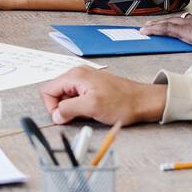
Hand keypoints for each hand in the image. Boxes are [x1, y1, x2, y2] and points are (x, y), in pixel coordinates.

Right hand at [39, 67, 166, 125]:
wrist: (143, 101)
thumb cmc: (123, 102)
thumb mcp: (92, 107)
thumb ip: (68, 109)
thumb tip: (56, 115)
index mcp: (75, 76)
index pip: (47, 90)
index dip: (52, 107)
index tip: (64, 116)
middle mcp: (78, 74)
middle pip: (56, 93)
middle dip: (63, 108)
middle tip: (79, 115)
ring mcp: (85, 80)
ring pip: (66, 97)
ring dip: (73, 108)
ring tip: (88, 112)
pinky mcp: (92, 87)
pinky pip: (77, 98)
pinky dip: (81, 107)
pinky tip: (93, 110)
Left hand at [139, 13, 191, 55]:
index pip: (186, 23)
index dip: (176, 23)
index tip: (168, 23)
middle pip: (174, 22)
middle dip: (162, 23)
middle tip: (150, 24)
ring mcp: (189, 27)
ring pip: (167, 25)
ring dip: (155, 26)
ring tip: (144, 29)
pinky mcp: (186, 32)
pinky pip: (166, 29)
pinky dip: (155, 29)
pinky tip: (146, 31)